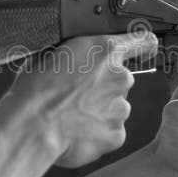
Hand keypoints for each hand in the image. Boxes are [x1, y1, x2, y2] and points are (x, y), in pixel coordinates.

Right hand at [7, 31, 157, 167]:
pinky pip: (109, 132)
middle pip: (119, 82)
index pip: (141, 41)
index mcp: (104, 50)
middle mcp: (120, 77)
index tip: (145, 50)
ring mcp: (121, 108)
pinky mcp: (116, 135)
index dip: (142, 46)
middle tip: (76, 96)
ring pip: (114, 109)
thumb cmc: (35, 90)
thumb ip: (75, 56)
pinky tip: (74, 132)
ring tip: (70, 116)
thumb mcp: (51, 54)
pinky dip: (95, 134)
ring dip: (98, 112)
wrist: (32, 125)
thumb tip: (71, 61)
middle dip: (102, 88)